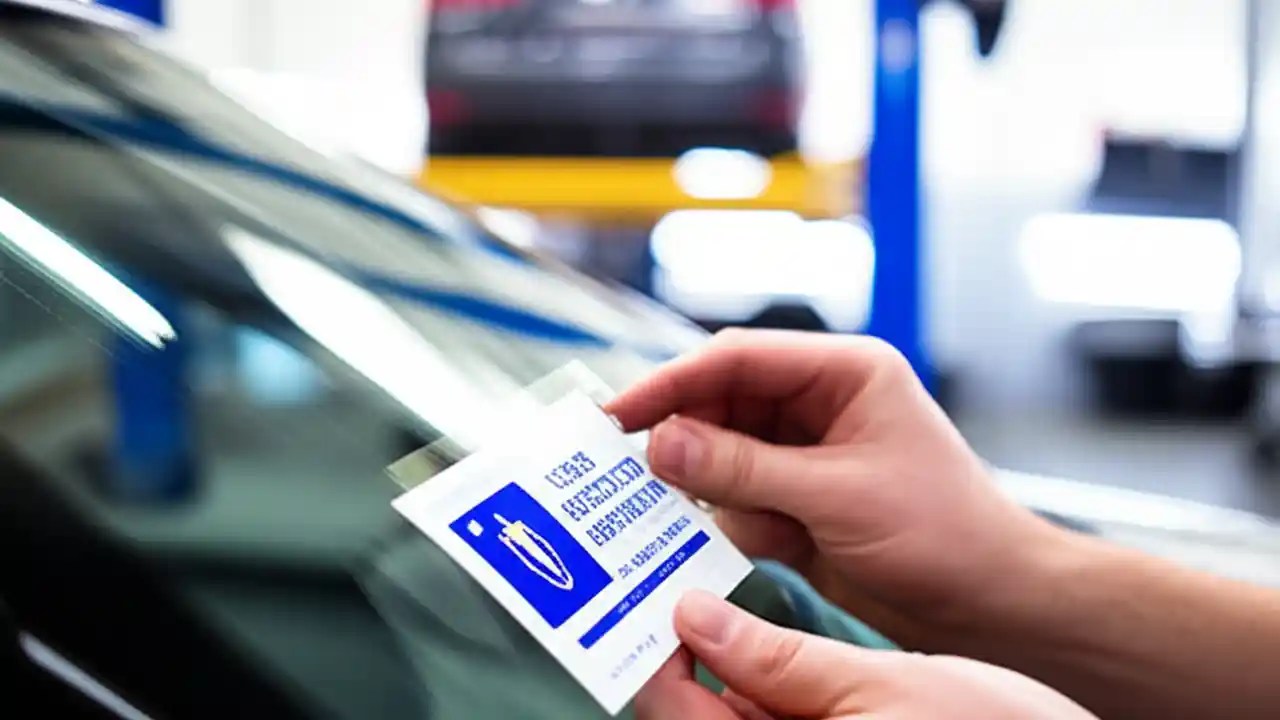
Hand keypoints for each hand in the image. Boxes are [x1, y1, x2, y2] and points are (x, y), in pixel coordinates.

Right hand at [607, 330, 1068, 638]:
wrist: (991, 605)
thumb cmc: (945, 533)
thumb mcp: (837, 495)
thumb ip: (743, 467)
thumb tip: (660, 442)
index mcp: (844, 373)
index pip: (740, 359)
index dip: (674, 381)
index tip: (620, 413)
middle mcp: (821, 404)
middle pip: (723, 402)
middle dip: (682, 435)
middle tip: (625, 467)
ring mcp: (808, 454)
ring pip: (723, 453)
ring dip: (703, 482)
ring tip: (668, 507)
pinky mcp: (799, 502)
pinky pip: (738, 497)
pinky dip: (724, 518)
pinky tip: (728, 539)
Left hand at [635, 591, 1095, 719]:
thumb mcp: (880, 689)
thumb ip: (781, 662)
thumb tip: (696, 620)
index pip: (672, 706)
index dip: (651, 641)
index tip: (652, 572)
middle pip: (693, 701)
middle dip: (678, 632)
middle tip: (673, 551)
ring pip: (730, 695)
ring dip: (716, 636)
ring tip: (707, 561)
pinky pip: (770, 697)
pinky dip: (757, 653)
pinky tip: (760, 605)